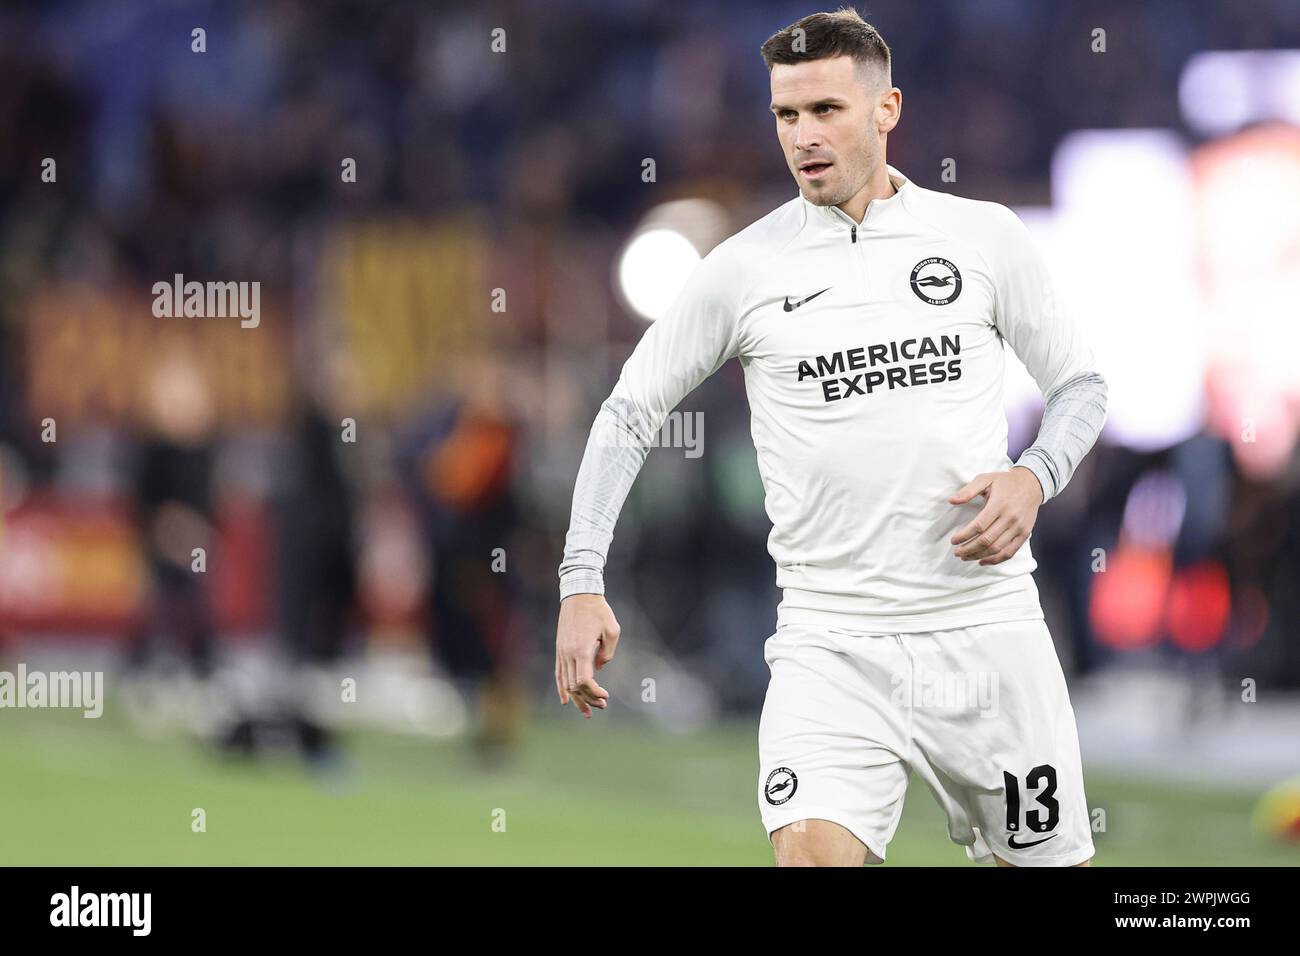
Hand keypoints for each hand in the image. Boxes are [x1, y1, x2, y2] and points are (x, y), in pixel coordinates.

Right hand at [555, 594, 618, 717]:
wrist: (578, 595)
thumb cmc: (598, 611)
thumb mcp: (612, 630)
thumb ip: (607, 653)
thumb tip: (599, 668)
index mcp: (581, 650)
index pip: (583, 681)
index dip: (594, 692)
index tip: (606, 696)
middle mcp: (568, 654)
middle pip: (574, 686)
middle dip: (589, 699)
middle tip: (602, 706)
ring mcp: (561, 652)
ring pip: (565, 683)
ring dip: (576, 699)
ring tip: (587, 711)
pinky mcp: (559, 649)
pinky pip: (558, 674)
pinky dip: (561, 689)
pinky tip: (565, 700)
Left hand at [947, 467, 1043, 565]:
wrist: (1032, 484)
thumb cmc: (1005, 482)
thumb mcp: (985, 479)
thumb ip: (968, 490)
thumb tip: (951, 500)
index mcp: (999, 504)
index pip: (979, 526)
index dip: (964, 536)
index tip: (953, 541)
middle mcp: (1011, 518)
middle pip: (987, 540)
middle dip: (969, 549)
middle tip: (957, 552)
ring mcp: (1019, 528)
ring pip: (997, 549)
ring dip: (979, 556)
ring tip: (965, 557)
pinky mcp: (1025, 534)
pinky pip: (1010, 552)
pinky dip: (995, 560)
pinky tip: (982, 561)